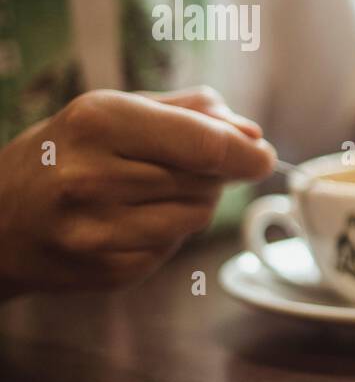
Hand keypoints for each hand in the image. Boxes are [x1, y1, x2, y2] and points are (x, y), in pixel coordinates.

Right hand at [0, 87, 275, 295]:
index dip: (246, 153)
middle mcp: (92, 176)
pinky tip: (125, 223)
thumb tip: (251, 135)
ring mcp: (97, 231)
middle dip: (210, 174)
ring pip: (195, 218)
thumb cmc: (65, 155)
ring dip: (189, 205)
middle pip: (206, 182)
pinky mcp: (107, 270)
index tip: (261, 155)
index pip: (205, 145)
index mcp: (99, 121)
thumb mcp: (113, 111)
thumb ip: (189, 113)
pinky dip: (164, 236)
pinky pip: (171, 249)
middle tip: (178, 168)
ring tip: (145, 193)